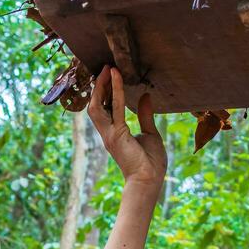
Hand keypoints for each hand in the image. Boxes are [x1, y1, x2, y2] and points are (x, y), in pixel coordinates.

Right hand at [86, 66, 165, 187]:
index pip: (105, 108)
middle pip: (97, 105)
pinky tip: (117, 77)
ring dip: (102, 86)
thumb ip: (145, 115)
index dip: (105, 92)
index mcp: (115, 133)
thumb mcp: (150, 133)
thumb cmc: (151, 163)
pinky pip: (114, 108)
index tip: (110, 76)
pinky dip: (115, 91)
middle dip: (100, 86)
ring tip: (108, 69)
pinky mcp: (115, 135)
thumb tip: (145, 97)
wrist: (149, 180)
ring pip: (98, 105)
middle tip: (105, 67)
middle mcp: (108, 133)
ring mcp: (109, 134)